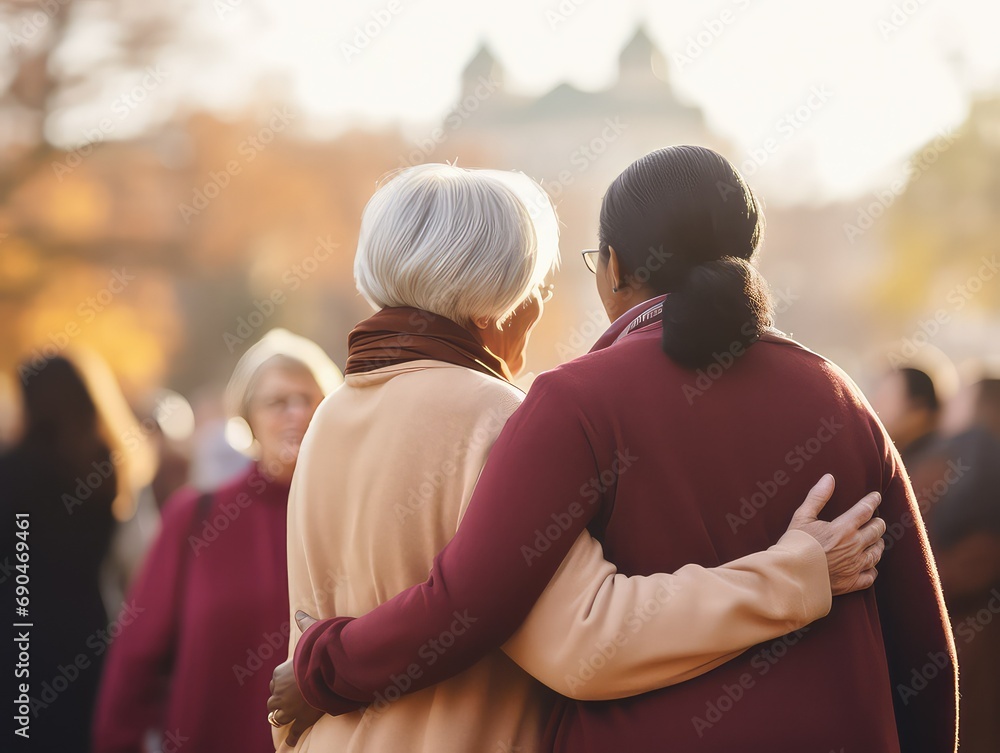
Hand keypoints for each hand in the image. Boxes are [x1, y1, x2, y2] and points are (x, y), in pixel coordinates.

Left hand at [267, 612, 322, 746]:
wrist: (326, 673)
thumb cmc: (318, 653)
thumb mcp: (310, 635)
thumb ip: (303, 624)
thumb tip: (299, 611)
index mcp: (280, 672)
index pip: (275, 680)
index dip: (281, 682)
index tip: (289, 681)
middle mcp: (280, 692)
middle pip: (273, 699)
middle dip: (278, 700)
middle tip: (287, 700)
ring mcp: (289, 707)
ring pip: (278, 714)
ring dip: (281, 715)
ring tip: (285, 717)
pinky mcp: (301, 718)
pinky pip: (293, 730)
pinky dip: (291, 737)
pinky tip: (289, 742)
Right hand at [786, 474, 885, 595]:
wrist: (791, 576)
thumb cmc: (794, 544)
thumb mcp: (802, 517)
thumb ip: (817, 497)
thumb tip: (829, 478)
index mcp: (843, 529)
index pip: (865, 510)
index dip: (872, 501)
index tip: (876, 496)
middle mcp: (854, 546)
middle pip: (876, 531)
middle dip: (878, 523)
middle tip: (877, 520)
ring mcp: (855, 566)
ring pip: (876, 553)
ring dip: (878, 544)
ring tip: (877, 540)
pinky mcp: (851, 583)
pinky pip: (870, 576)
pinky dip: (872, 570)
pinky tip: (870, 566)